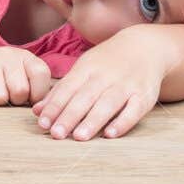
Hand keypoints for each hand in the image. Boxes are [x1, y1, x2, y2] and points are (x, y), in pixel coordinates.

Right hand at [0, 47, 52, 105]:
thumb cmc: (2, 81)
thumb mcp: (23, 81)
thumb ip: (37, 93)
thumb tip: (42, 110)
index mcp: (26, 57)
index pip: (41, 76)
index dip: (35, 95)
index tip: (27, 96)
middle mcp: (8, 53)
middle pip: (20, 90)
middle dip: (13, 100)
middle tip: (5, 93)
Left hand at [32, 28, 166, 140]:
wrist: (144, 47)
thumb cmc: (108, 61)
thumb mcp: (83, 68)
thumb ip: (62, 90)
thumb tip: (38, 111)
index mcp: (87, 68)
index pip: (67, 88)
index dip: (55, 106)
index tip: (43, 123)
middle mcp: (105, 76)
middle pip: (85, 97)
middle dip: (69, 116)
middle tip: (56, 134)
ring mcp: (126, 85)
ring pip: (107, 104)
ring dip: (92, 120)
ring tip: (78, 137)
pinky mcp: (144, 96)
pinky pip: (134, 110)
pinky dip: (123, 122)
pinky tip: (110, 134)